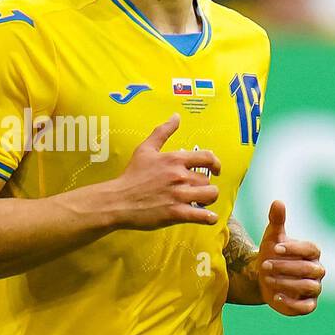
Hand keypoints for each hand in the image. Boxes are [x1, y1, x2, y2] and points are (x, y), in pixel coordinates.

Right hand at [105, 113, 221, 229]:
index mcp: (175, 159)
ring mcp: (179, 195)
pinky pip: (203, 215)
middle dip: (205, 186)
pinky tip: (208, 217)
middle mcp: (180, 176)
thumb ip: (162, 132)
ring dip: (208, 200)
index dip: (216, 163)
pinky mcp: (177, 213)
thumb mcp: (145, 149)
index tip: (216, 169)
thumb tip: (176, 116)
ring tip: (200, 202)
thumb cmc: (131, 176)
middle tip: (196, 191)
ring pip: (210, 195)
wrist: (118, 200)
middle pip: (208, 180)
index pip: (207, 157)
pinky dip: (209, 217)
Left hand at [255, 200, 323, 315]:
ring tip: (267, 279)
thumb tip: (277, 201)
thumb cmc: (271, 254)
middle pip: (309, 269)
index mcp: (312, 252)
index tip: (274, 248)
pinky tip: (275, 297)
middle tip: (264, 265)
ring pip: (308, 286)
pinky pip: (307, 307)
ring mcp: (313, 288)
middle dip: (286, 267)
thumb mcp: (272, 237)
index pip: (310, 249)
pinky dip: (293, 303)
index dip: (294, 249)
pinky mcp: (307, 304)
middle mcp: (317, 270)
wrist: (262, 277)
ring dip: (287, 283)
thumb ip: (276, 221)